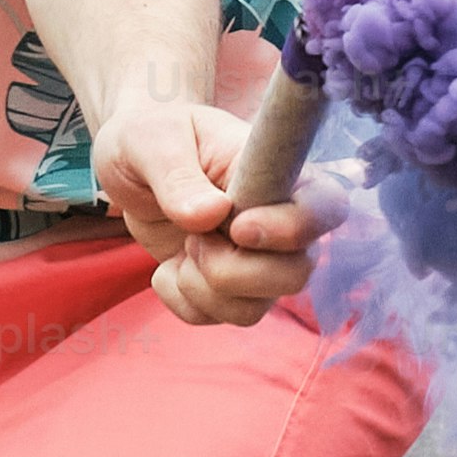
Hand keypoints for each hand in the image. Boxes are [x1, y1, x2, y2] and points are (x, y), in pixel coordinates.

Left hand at [96, 98, 322, 325]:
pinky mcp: (228, 289)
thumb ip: (176, 174)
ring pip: (254, 308)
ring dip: (202, 288)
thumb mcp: (150, 140)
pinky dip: (181, 299)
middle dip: (232, 271)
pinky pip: (216, 317)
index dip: (292, 229)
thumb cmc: (150, 139)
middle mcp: (280, 223)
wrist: (131, 167)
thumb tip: (208, 214)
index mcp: (277, 174)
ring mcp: (257, 262)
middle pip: (296, 274)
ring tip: (181, 247)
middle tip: (194, 238)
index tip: (237, 227)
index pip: (326, 207)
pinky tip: (170, 265)